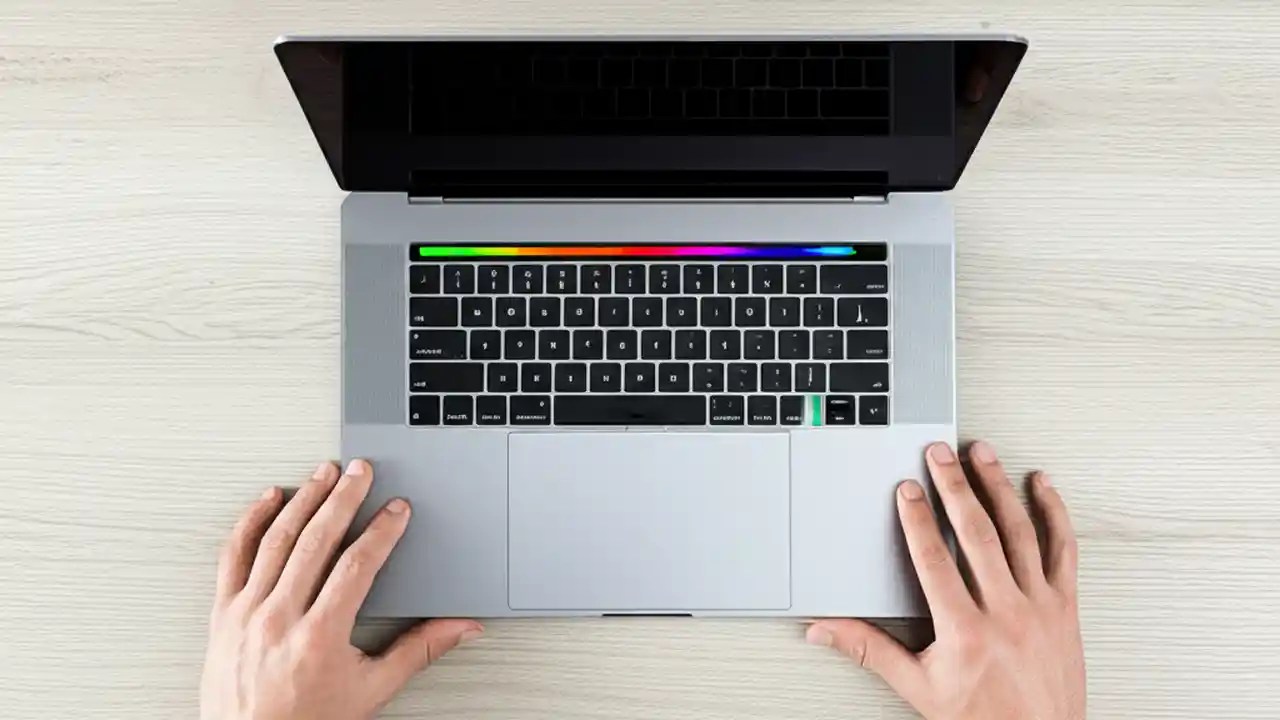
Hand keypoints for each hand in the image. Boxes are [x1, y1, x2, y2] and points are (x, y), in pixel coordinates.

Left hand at [201, 460, 482, 719]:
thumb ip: (419, 650)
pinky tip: (269, 499)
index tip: (397, 510)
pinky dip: (251, 522)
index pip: (357, 566)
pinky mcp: (222, 614)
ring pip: (276, 540)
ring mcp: (246, 613)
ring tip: (324, 474)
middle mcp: (279, 619)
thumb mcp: (372, 690)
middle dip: (344, 498)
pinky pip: (233, 555)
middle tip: (362, 471)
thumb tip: (461, 628)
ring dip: (304, 500)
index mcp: (319, 637)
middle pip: (316, 541)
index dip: (382, 531)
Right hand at [807, 442, 1083, 719]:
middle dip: (954, 486)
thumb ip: (869, 651)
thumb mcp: (918, 687)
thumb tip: (825, 630)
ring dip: (998, 487)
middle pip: (977, 534)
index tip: (906, 489)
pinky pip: (1063, 550)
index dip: (917, 520)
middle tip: (939, 453)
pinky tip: (1042, 486)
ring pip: (1019, 532)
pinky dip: (1054, 513)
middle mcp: (1006, 612)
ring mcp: (1040, 605)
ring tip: (982, 455)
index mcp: (965, 631)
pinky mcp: (1065, 606)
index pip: (935, 560)